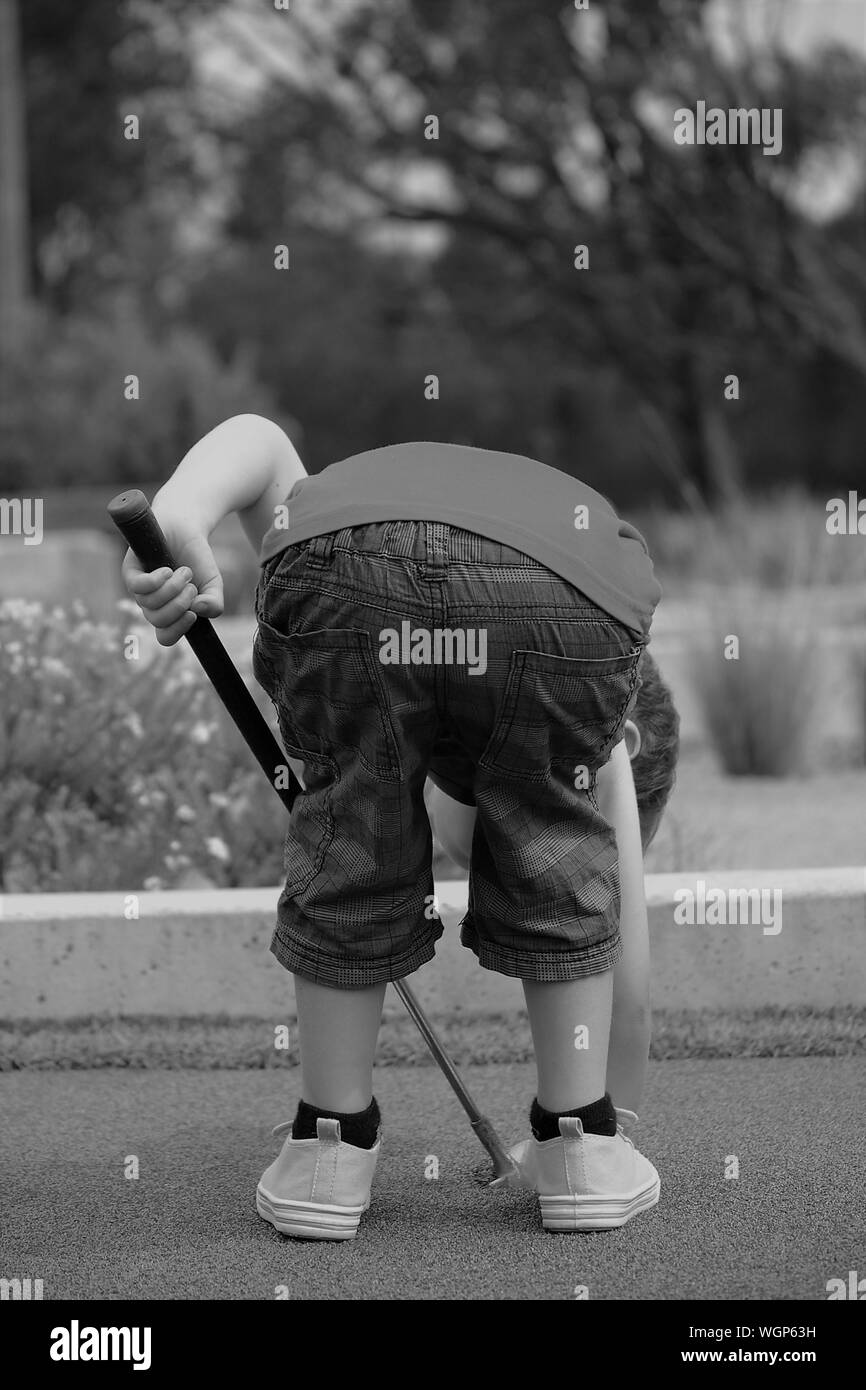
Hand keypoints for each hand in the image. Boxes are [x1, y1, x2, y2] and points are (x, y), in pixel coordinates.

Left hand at [121, 503, 224, 645]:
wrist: (187, 528)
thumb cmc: (197, 559)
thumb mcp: (213, 584)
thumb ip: (214, 603)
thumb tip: (199, 610)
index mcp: (170, 612)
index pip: (165, 636)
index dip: (177, 630)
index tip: (193, 615)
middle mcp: (152, 604)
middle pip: (159, 621)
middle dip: (179, 606)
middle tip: (191, 587)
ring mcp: (140, 589)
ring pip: (150, 604)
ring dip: (172, 589)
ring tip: (184, 572)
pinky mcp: (130, 571)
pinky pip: (138, 587)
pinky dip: (156, 581)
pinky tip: (167, 570)